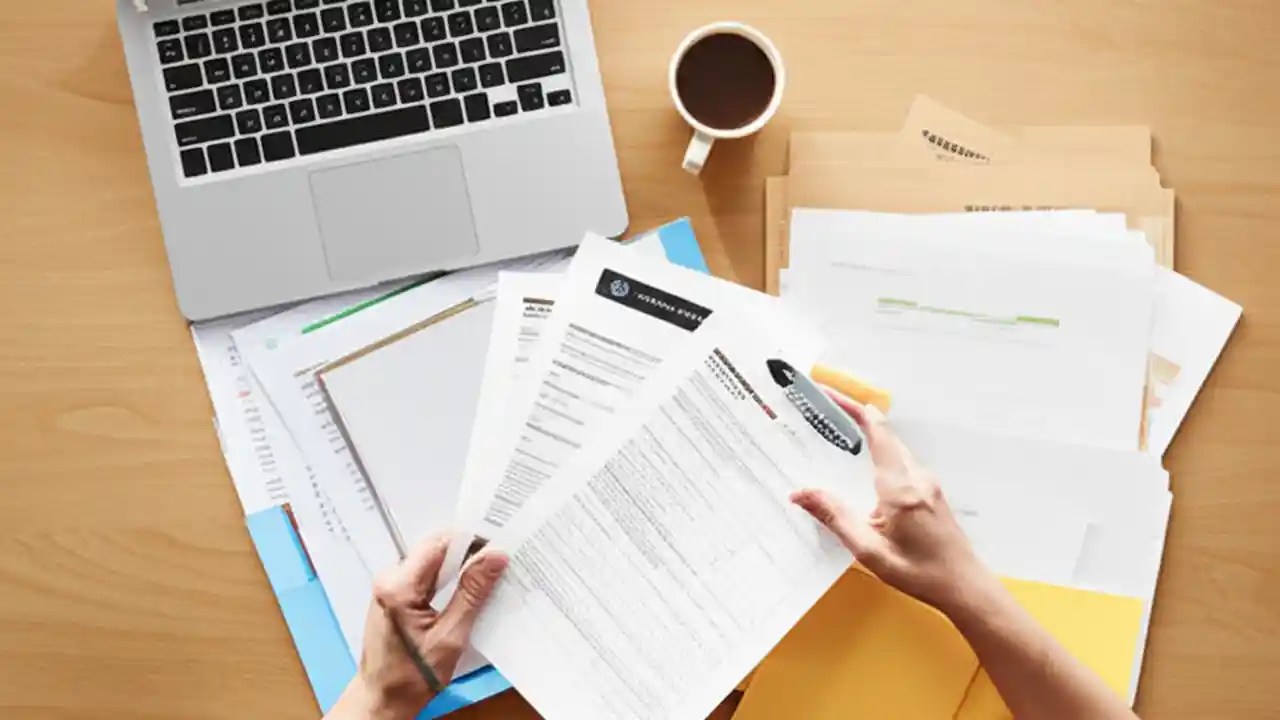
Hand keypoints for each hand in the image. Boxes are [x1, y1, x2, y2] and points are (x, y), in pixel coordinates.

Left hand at [327, 536, 507, 719]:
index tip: (496, 545)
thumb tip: (493, 559)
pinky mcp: (394, 594)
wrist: (383, 698)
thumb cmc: (411, 677)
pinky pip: (425, 574)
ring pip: (431, 560)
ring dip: (458, 565)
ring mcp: (389, 586)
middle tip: (497, 560)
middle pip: (434, 549)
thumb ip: (472, 593)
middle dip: (467, 551)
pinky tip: (466, 588)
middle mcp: (389, 579)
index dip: (469, 540)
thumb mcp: (450, 636)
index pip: (438, 544)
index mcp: (398, 587)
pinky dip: (447, 577)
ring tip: (486, 574)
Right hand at [791, 395, 993, 612]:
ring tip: (836, 440)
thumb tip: (802, 493)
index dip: (853, 409)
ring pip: (893, 450)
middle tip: (823, 415)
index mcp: (900, 488)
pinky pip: (900, 465)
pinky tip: (862, 474)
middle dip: (853, 420)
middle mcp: (917, 478)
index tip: (829, 395)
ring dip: (866, 440)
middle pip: (883, 436)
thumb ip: (835, 517)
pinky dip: (878, 459)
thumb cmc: (921, 573)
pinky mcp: (930, 492)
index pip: (877, 433)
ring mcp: (927, 483)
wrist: (965, 587)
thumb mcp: (869, 551)